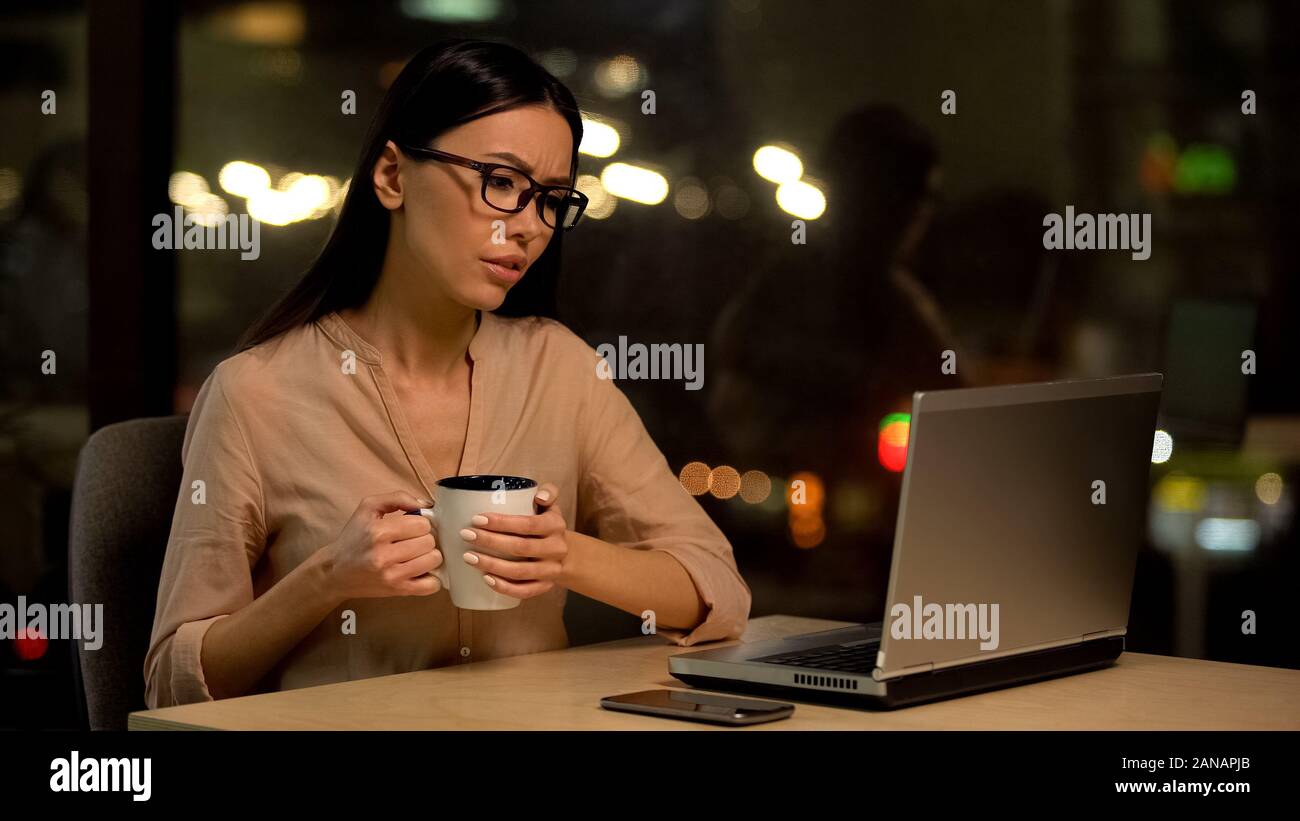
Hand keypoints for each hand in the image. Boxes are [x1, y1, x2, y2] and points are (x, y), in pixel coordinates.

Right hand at [321, 491, 442, 600]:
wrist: (334, 572)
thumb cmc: (354, 537)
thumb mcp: (368, 507)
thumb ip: (398, 498)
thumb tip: (426, 504)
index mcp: (378, 532)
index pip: (422, 524)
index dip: (419, 523)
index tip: (411, 528)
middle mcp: (384, 555)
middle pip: (429, 542)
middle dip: (424, 539)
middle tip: (412, 541)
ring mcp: (392, 576)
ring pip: (434, 560)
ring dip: (429, 556)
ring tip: (416, 555)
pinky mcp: (398, 591)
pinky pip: (431, 585)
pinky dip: (432, 579)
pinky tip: (420, 572)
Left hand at [460, 481, 566, 599]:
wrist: (565, 553)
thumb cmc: (546, 525)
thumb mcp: (551, 506)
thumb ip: (547, 493)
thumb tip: (539, 495)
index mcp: (555, 525)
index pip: (528, 524)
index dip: (502, 523)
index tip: (477, 519)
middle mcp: (556, 549)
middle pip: (521, 548)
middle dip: (490, 542)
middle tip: (466, 535)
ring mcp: (551, 570)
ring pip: (520, 572)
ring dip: (492, 565)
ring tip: (469, 557)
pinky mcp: (545, 586)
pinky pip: (524, 591)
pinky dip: (504, 587)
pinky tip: (486, 579)